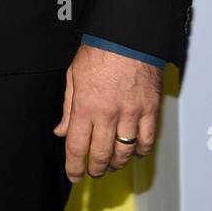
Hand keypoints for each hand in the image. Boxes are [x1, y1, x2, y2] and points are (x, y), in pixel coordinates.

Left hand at [53, 42, 161, 181]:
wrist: (127, 35)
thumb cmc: (99, 51)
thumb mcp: (74, 75)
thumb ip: (68, 107)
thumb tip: (61, 131)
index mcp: (85, 106)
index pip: (76, 147)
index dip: (74, 167)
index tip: (73, 175)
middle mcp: (108, 114)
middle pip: (100, 155)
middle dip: (95, 169)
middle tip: (93, 172)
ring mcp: (131, 113)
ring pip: (124, 152)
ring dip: (116, 163)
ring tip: (111, 164)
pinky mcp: (150, 109)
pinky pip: (146, 140)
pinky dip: (140, 151)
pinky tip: (134, 152)